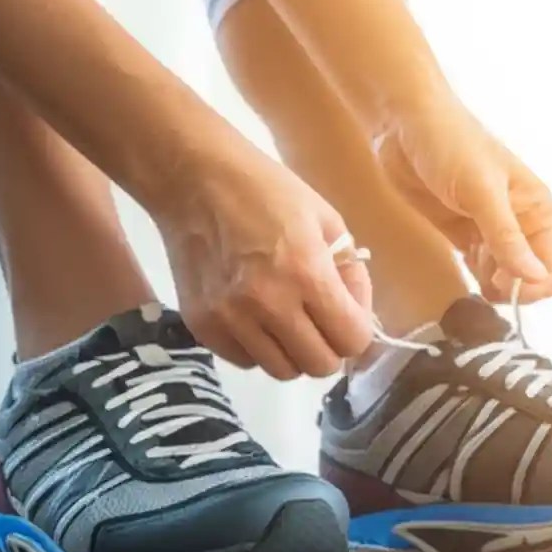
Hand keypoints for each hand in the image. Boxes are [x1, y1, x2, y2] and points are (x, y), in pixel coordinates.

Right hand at [155, 149, 373, 378]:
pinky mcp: (201, 326)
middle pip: (319, 366)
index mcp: (307, 273)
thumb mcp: (326, 219)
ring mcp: (230, 319)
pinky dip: (258, 348)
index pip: (351, 341)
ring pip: (282, 371)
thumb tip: (358, 312)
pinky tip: (256, 317)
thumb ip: (350, 271)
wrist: (193, 180)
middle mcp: (268, 305)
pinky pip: (245, 361)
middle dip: (330, 346)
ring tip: (287, 320)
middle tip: (321, 322)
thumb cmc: (267, 192)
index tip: (348, 313)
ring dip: (293, 352)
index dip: (357, 331)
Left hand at [379, 97, 551, 302]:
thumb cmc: (450, 146)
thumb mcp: (481, 192)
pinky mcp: (463, 233)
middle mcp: (520, 222)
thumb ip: (507, 238)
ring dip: (490, 284)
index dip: (530, 287)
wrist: (404, 122)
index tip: (501, 287)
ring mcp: (490, 229)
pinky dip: (474, 275)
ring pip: (503, 276)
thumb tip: (536, 278)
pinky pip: (479, 267)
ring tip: (469, 268)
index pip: (550, 268)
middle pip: (527, 276)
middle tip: (480, 279)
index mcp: (536, 210)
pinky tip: (463, 266)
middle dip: (508, 287)